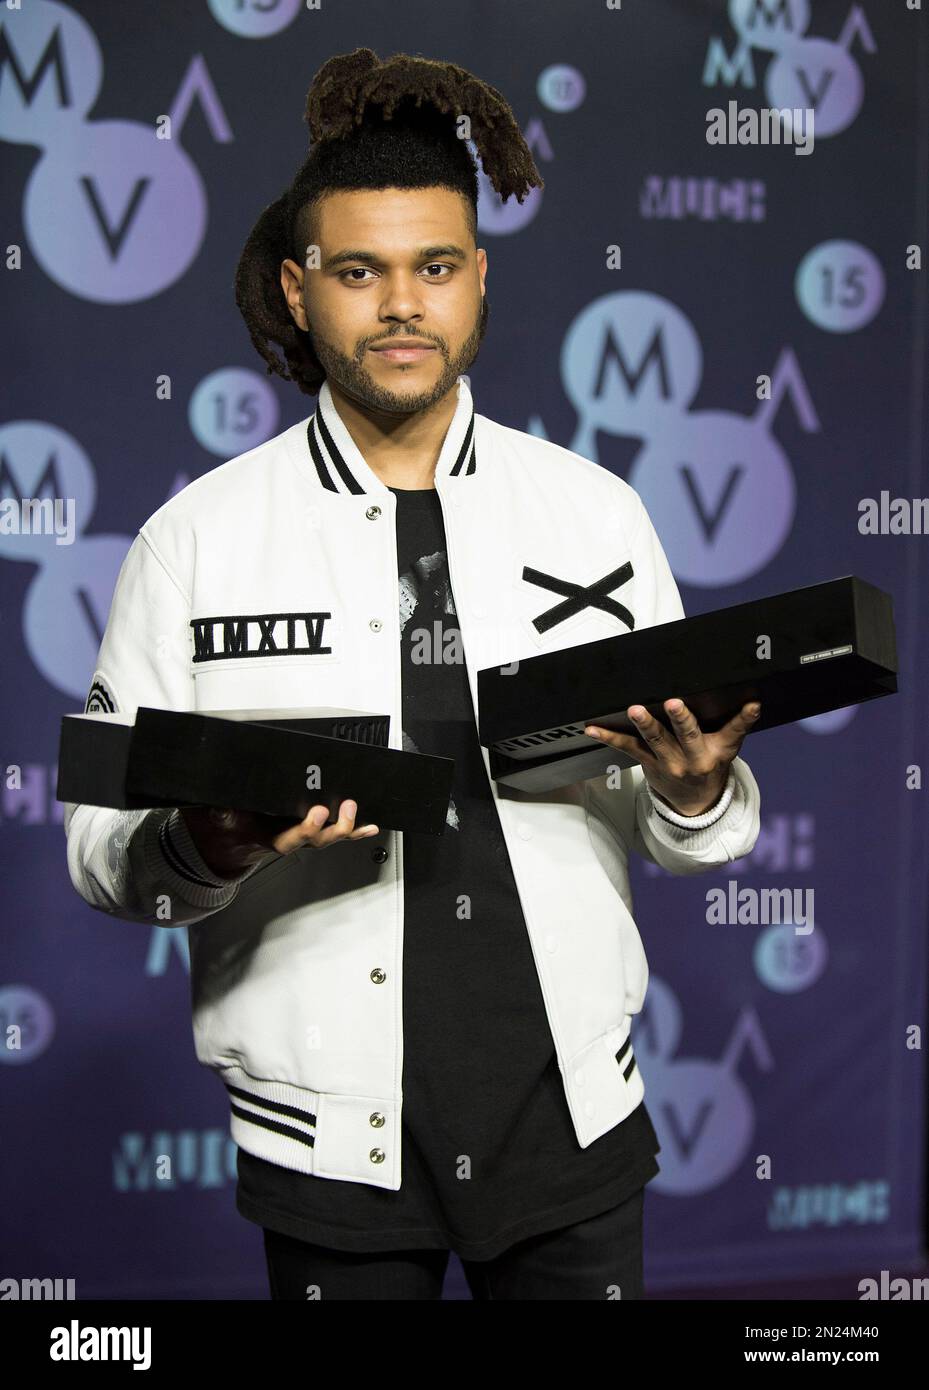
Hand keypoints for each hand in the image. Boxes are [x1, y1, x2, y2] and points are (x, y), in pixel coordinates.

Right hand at [179, 799, 379, 879]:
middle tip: (344, 807)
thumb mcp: (221, 820)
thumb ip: (221, 814)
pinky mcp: (316, 827)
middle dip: (333, 826)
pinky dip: (356, 830)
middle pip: (318, 838)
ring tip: (358, 812)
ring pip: (331, 835)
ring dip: (348, 825)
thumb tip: (219, 808)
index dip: (307, 828)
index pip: (291, 838)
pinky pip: (339, 831)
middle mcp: (293, 838)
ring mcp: (306, 834)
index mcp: (272, 838)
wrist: (235, 836)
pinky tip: (370, 826)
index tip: (317, 812)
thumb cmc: (232, 825)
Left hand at [584, 699, 760, 816]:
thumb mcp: (728, 748)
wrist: (695, 802)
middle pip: (689, 735)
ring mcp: (669, 763)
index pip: (734, 732)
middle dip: (681, 719)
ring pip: (656, 740)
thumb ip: (737, 725)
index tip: (753, 705)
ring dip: (644, 724)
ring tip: (635, 710)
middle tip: (674, 703)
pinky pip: (627, 748)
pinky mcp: (648, 764)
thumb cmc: (711, 763)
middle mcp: (694, 758)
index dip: (744, 718)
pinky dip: (609, 737)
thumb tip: (754, 701)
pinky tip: (592, 728)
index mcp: (717, 751)